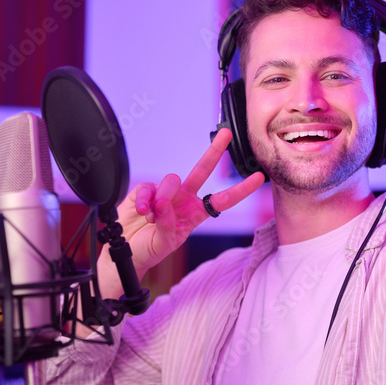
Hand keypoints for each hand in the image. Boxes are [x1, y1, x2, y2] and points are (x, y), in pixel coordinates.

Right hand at [97, 128, 264, 295]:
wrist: (127, 250)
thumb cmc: (150, 249)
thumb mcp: (164, 243)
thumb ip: (167, 224)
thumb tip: (164, 203)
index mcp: (196, 213)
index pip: (222, 200)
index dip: (240, 189)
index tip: (258, 178)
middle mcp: (184, 199)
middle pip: (202, 170)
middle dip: (214, 151)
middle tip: (225, 134)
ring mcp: (165, 193)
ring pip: (171, 180)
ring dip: (162, 198)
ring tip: (151, 217)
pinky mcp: (145, 190)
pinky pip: (147, 187)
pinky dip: (143, 200)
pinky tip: (141, 212)